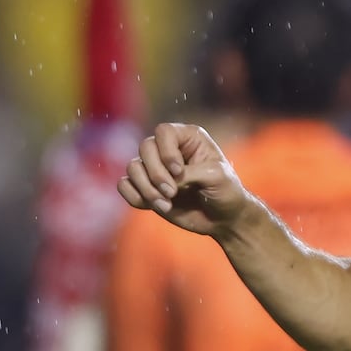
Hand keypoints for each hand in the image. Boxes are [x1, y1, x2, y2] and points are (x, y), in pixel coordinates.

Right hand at [118, 122, 248, 236]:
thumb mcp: (218, 177)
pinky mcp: (146, 188)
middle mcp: (169, 149)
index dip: (167, 151)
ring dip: (146, 188)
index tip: (180, 171)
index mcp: (188, 138)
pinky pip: (124, 185)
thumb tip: (163, 182)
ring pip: (133, 168)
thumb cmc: (226, 192)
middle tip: (172, 193)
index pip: (164, 131)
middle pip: (145, 148)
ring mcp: (156, 169)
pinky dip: (135, 196)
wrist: (223, 219)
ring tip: (166, 204)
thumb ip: (191, 173)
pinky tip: (156, 206)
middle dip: (156, 174)